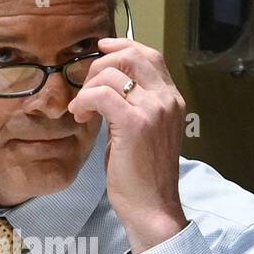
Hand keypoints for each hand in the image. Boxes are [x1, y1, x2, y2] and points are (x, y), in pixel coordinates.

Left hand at [68, 37, 188, 253]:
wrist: (153, 207)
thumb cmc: (144, 177)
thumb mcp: (143, 133)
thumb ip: (132, 106)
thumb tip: (104, 88)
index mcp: (172, 100)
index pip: (151, 56)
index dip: (124, 45)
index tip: (101, 47)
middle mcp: (167, 100)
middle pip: (133, 55)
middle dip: (101, 63)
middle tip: (85, 86)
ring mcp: (153, 110)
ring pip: (113, 73)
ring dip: (88, 86)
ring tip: (81, 109)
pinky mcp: (134, 124)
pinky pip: (101, 94)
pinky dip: (85, 100)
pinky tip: (80, 115)